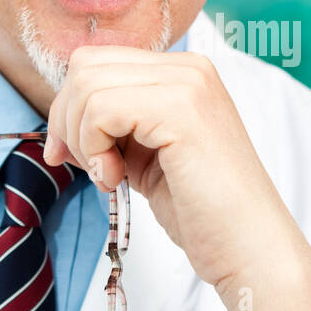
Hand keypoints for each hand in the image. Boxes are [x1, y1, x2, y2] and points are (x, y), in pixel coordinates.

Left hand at [42, 45, 310, 310]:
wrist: (250, 248)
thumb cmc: (202, 212)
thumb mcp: (147, 153)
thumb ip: (115, 124)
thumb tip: (60, 115)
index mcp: (184, 72)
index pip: (97, 62)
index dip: (70, 110)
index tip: (75, 156)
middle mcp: (189, 67)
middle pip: (86, 66)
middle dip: (68, 121)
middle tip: (90, 168)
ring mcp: (188, 83)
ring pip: (87, 86)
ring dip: (82, 139)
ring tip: (111, 176)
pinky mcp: (180, 109)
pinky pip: (100, 109)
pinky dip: (94, 149)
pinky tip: (116, 179)